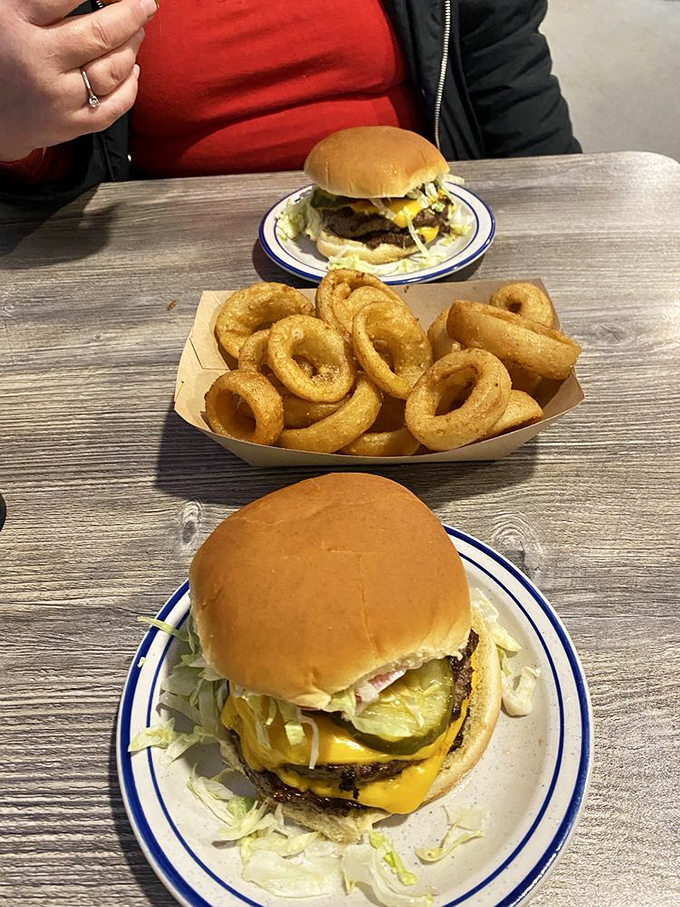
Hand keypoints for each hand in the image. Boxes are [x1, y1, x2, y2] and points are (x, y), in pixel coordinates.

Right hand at [0, 0, 156, 161]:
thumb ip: (44, 2)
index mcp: (17, 23)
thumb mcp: (8, 13)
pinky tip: (131, 68)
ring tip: (136, 33)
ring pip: (112, 70)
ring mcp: (58, 97)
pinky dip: (130, 85)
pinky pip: (114, 107)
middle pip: (100, 35)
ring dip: (132, 47)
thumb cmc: (2, 52)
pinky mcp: (71, 124)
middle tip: (144, 4)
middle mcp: (40, 62)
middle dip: (131, 15)